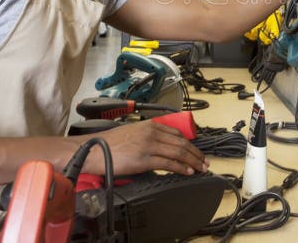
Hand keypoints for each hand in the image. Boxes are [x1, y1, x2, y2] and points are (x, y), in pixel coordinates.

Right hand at [85, 119, 207, 175]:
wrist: (93, 150)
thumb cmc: (108, 144)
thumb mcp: (132, 132)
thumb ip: (148, 137)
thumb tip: (161, 148)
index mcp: (150, 125)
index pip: (177, 133)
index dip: (190, 143)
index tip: (196, 150)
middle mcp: (152, 133)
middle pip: (182, 143)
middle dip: (196, 153)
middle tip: (205, 161)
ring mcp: (149, 145)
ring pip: (179, 152)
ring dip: (193, 161)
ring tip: (201, 168)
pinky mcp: (145, 159)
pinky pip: (169, 163)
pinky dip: (181, 168)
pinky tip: (188, 171)